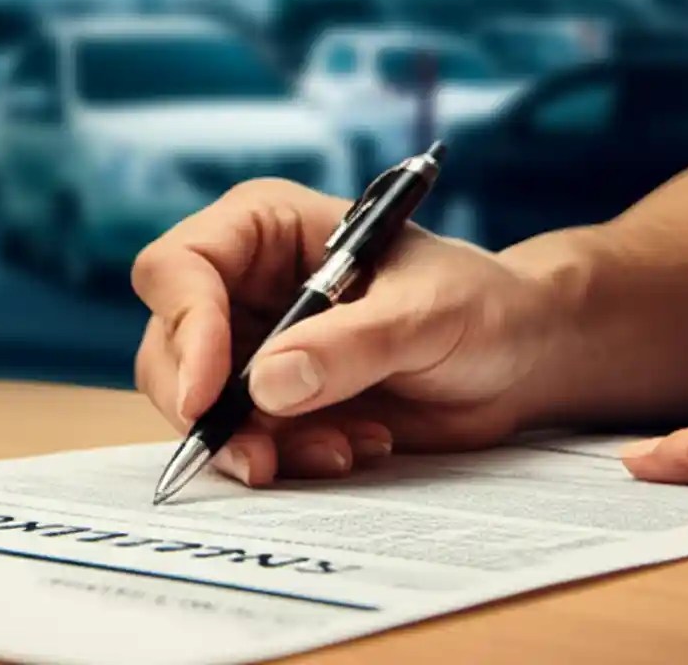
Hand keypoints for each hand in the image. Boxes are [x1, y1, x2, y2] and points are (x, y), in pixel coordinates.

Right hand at [133, 179, 564, 485]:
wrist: (519, 359)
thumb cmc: (480, 304)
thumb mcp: (427, 314)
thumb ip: (351, 345)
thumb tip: (266, 386)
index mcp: (265, 228)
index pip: (179, 268)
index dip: (184, 329)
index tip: (209, 394)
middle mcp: (241, 285)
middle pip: (168, 345)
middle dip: (207, 408)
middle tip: (258, 455)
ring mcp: (251, 346)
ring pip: (196, 404)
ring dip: (254, 443)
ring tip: (342, 449)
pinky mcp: (270, 402)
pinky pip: (242, 439)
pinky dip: (285, 458)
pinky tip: (353, 447)